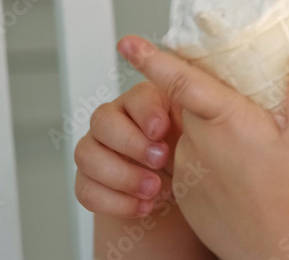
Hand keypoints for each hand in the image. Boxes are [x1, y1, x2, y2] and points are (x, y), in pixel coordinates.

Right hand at [74, 79, 183, 217]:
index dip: (145, 113)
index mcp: (148, 102)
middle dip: (131, 144)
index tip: (161, 130)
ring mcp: (98, 150)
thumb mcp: (203, 128)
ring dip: (122, 176)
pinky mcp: (90, 181)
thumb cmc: (195, 156)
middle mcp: (117, 120)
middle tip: (159, 161)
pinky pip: (85, 189)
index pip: (135, 96)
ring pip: (86, 155)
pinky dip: (115, 202)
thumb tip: (193, 81)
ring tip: (153, 190)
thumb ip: (195, 99)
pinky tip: (143, 207)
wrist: (184, 196)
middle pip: (102, 120)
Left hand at [117, 34, 288, 259]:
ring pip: (195, 140)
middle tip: (246, 112)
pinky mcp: (189, 199)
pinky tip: (242, 178)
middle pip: (193, 109)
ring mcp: (189, 174)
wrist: (283, 254)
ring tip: (253, 153)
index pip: (178, 80)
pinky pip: (194, 170)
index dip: (151, 58)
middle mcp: (197, 144)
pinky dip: (212, 166)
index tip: (126, 42)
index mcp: (224, 120)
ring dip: (215, 137)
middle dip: (212, 104)